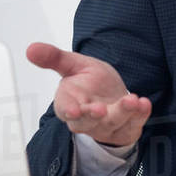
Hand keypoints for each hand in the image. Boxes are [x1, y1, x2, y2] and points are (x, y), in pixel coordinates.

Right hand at [26, 42, 150, 146]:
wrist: (113, 94)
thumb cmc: (90, 82)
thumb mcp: (73, 65)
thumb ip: (54, 58)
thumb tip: (31, 48)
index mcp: (70, 103)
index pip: (66, 110)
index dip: (69, 111)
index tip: (73, 110)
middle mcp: (88, 119)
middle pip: (88, 123)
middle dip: (94, 116)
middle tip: (100, 109)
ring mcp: (108, 125)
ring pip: (113, 122)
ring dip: (122, 112)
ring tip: (131, 100)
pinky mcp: (128, 127)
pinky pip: (134, 123)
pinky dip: (140, 114)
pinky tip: (144, 103)